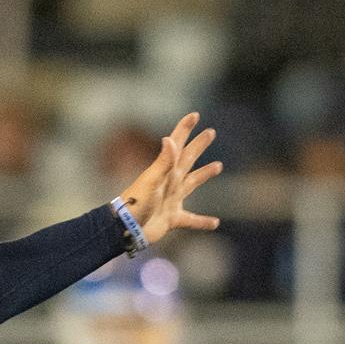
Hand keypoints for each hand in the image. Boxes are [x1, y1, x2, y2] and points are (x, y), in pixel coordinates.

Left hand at [116, 113, 222, 245]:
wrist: (126, 228)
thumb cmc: (137, 203)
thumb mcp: (152, 180)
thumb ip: (163, 162)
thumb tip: (169, 139)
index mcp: (165, 171)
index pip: (177, 144)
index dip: (185, 129)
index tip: (195, 115)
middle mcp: (170, 182)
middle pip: (188, 159)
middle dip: (198, 145)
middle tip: (210, 132)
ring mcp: (172, 200)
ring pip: (192, 183)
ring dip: (205, 174)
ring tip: (218, 166)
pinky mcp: (172, 219)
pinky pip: (192, 220)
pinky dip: (203, 222)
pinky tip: (215, 223)